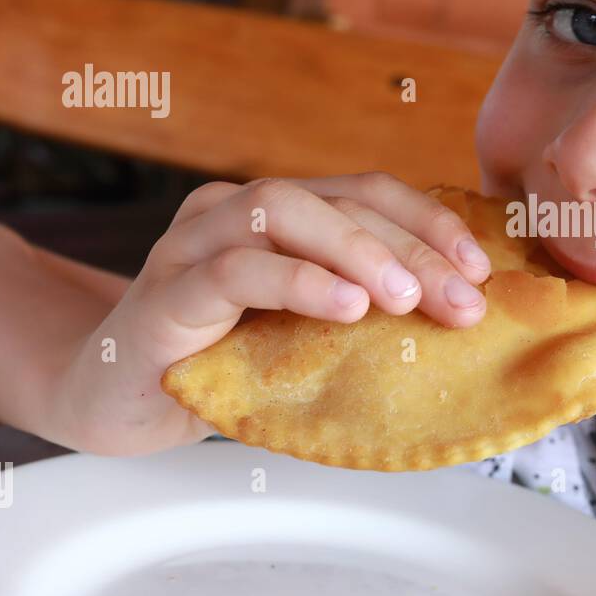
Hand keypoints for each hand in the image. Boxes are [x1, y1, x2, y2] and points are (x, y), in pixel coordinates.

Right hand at [51, 173, 492, 454]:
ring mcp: (193, 244)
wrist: (114, 404)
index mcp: (278, 214)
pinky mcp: (163, 294)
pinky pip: (234, 270)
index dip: (430, 222)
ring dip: (356, 251)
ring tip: (403, 299)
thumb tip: (456, 319)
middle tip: (462, 302)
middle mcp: (234, 211)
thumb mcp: (302, 331)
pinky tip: (345, 308)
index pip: (367, 192)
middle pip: (339, 200)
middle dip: (411, 248)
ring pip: (282, 210)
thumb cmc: (219, 364)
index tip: (480, 270)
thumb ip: (357, 308)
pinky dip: (298, 282)